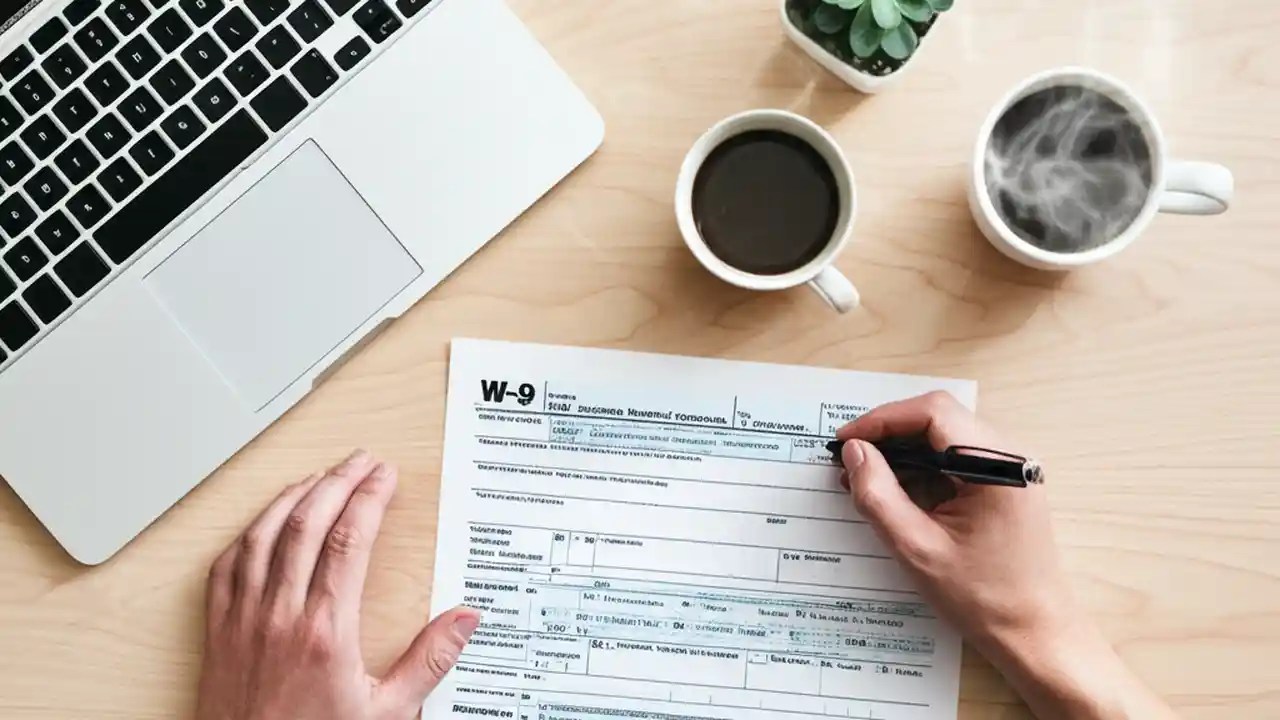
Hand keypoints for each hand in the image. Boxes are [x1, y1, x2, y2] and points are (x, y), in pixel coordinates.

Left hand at [197, 450, 479, 719]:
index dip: (369, 497)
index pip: (348, 539)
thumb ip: (429, 661)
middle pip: (307, 523)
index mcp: (325, 630)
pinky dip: (249, 532)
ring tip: (318, 477)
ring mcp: (242, 619)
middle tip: (360, 462)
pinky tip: (264, 523)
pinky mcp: (217, 630)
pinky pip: (227, 564)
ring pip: (263, 534)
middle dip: (337, 481)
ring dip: (293, 496)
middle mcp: (279, 615)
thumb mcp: (387, 713)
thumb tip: (464, 620)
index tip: (384, 477)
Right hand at [837, 392, 1175, 719]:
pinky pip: (956, 459)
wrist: (1035, 634)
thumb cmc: (984, 599)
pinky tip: (893, 488)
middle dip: (889, 433)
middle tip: (850, 458)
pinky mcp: (1004, 485)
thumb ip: (879, 496)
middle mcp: (1010, 458)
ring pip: (945, 437)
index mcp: (996, 467)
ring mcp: (1010, 470)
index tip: (847, 441)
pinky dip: (922, 467)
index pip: (933, 413)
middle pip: (939, 419)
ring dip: (903, 450)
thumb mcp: (918, 549)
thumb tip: (855, 452)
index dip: (882, 419)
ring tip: (864, 476)